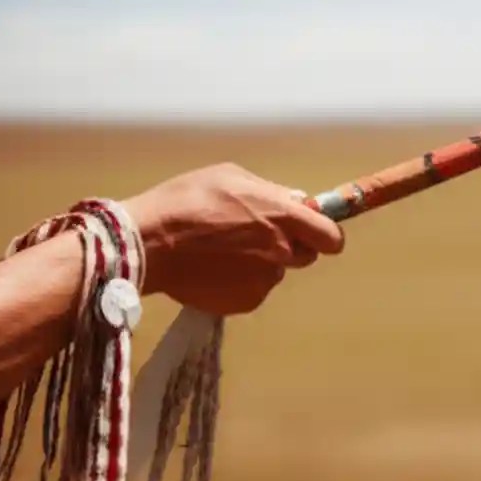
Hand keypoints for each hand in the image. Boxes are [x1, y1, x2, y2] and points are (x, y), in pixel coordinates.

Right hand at [121, 162, 344, 314]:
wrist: (148, 244)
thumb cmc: (186, 201)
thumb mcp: (230, 177)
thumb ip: (271, 190)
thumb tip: (296, 200)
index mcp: (284, 217)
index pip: (331, 237)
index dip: (326, 234)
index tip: (315, 232)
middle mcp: (281, 252)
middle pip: (305, 255)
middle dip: (289, 245)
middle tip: (254, 234)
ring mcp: (264, 280)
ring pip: (275, 271)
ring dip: (260, 263)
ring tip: (222, 250)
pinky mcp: (245, 302)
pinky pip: (253, 289)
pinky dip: (240, 281)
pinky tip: (214, 268)